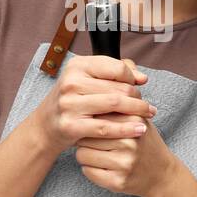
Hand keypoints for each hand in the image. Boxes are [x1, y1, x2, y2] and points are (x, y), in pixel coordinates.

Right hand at [30, 55, 156, 155]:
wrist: (46, 126)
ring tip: (149, 115)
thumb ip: (114, 73)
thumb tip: (141, 78)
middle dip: (138, 97)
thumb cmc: (73, 100)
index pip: (117, 68)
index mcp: (77, 66)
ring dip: (137, 111)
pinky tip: (139, 129)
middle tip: (148, 106)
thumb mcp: (87, 80)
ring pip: (115, 105)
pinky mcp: (71, 126)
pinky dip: (126, 129)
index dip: (133, 77)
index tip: (141, 85)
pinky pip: (106, 127)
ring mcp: (70, 104)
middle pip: (118, 87)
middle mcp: (71, 82)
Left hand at [75, 111, 175, 196]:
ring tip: (100, 155)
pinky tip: (103, 167)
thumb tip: (85, 101)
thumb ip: (114, 108)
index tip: (92, 126)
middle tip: (96, 143)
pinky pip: (87, 172)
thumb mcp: (135, 120)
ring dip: (86, 155)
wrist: (161, 173)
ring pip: (82, 155)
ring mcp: (124, 163)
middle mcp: (129, 142)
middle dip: (85, 139)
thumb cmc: (142, 142)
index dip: (89, 122)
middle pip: (84, 136)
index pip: (94, 116)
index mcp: (133, 121)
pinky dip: (90, 169)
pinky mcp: (118, 182)